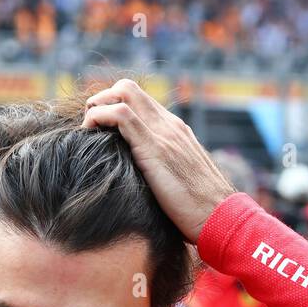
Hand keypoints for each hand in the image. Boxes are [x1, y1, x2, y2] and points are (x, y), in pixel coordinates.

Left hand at [81, 79, 235, 242]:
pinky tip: (90, 135)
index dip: (113, 107)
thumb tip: (142, 185)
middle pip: (129, 89)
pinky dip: (99, 118)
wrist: (221, 217)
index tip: (98, 128)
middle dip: (101, 100)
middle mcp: (169, 125)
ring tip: (86, 130)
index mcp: (175, 132)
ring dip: (96, 106)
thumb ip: (162, 173)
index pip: (139, 101)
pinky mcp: (155, 147)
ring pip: (123, 93)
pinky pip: (121, 116)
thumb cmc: (200, 210)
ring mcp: (164, 133)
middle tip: (88, 126)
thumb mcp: (178, 183)